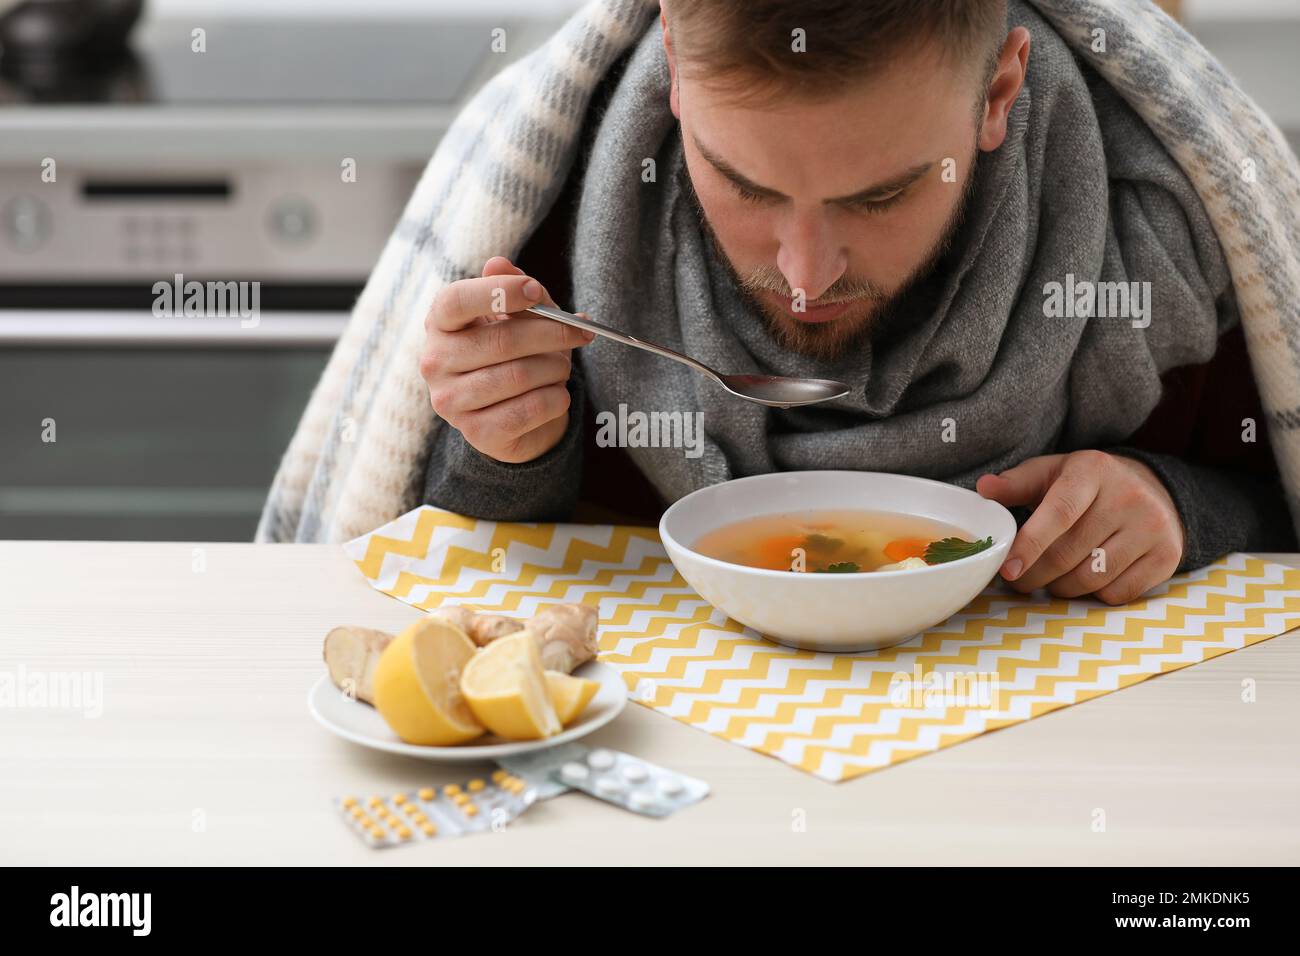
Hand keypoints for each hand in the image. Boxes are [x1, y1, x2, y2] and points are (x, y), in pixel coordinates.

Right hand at [420, 256, 594, 463]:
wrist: (515, 418)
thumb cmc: (515, 355)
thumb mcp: (519, 317)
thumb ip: (514, 289)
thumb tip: (498, 264)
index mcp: (440, 324)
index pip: (456, 301)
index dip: (499, 293)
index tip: (536, 292)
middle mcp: (435, 362)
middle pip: (500, 340)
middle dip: (551, 334)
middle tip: (581, 333)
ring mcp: (451, 401)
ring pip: (519, 376)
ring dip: (556, 368)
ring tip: (562, 366)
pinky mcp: (476, 433)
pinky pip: (528, 410)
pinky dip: (556, 398)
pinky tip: (558, 393)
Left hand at [975, 450, 1185, 604]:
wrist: (1152, 489)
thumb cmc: (1086, 485)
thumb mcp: (1052, 473)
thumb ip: (1017, 483)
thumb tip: (983, 489)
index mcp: (1092, 471)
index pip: (1059, 513)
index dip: (1030, 545)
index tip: (1007, 569)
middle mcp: (1128, 497)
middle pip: (1069, 554)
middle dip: (1034, 575)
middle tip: (1017, 580)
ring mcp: (1152, 527)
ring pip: (1091, 579)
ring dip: (1060, 588)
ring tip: (1050, 578)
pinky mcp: (1168, 556)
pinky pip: (1117, 593)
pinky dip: (1094, 595)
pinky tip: (1085, 578)